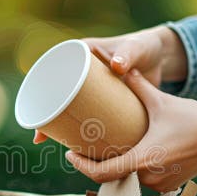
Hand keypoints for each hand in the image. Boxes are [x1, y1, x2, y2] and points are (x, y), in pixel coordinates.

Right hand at [33, 26, 186, 143]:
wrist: (161, 57)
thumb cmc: (143, 48)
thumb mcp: (134, 49)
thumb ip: (127, 54)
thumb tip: (117, 67)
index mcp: (79, 56)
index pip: (51, 73)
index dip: (39, 92)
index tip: (35, 111)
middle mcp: (80, 74)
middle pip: (56, 97)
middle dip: (46, 117)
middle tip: (41, 136)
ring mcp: (92, 91)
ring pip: (70, 111)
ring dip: (60, 128)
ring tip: (56, 145)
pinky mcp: (103, 103)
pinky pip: (86, 118)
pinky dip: (80, 132)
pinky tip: (75, 148)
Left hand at [64, 70, 196, 191]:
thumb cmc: (195, 119)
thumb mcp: (162, 101)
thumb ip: (139, 86)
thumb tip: (122, 68)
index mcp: (143, 159)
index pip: (102, 172)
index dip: (81, 166)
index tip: (70, 155)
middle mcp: (149, 177)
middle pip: (112, 178)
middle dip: (96, 166)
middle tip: (82, 150)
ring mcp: (161, 184)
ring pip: (128, 181)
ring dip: (115, 170)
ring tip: (100, 154)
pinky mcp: (170, 184)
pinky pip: (143, 182)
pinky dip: (132, 173)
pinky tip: (125, 160)